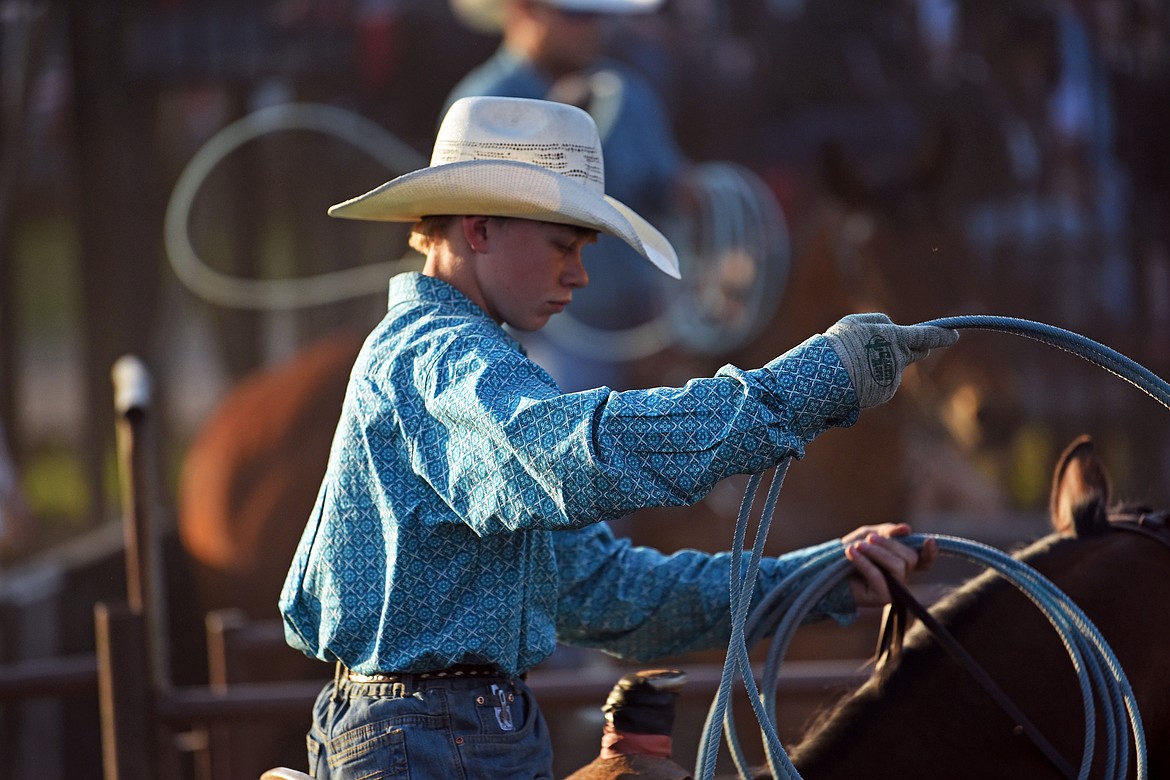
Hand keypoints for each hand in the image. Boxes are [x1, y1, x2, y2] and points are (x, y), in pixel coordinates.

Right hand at [823, 314, 957, 407]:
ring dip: (881, 365)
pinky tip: (855, 379)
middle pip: (916, 352)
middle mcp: (898, 359)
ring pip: (893, 368)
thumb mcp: (854, 323)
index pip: (926, 336)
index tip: (953, 335)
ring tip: (854, 365)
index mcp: (894, 339)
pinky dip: (872, 380)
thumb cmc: (838, 346)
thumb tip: (892, 326)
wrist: (826, 378)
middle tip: (899, 346)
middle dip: (915, 348)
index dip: (942, 335)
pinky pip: (882, 383)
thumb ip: (879, 321)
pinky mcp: (884, 394)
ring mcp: (892, 378)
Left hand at [842, 523, 936, 607]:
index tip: (930, 541)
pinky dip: (864, 562)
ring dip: (876, 553)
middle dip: (890, 545)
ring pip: (897, 567)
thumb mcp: (869, 536)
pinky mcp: (882, 598)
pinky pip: (878, 576)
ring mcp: (895, 589)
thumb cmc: (852, 552)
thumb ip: (887, 532)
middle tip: (869, 538)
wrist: (829, 570)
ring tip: (857, 546)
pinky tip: (851, 553)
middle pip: (910, 558)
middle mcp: (902, 577)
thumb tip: (906, 529)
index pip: (924, 560)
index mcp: (903, 561)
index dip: (930, 553)